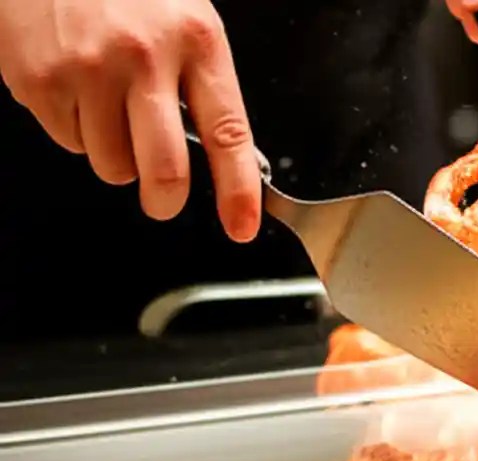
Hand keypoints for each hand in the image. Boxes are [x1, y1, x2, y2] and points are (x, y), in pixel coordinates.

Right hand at [0, 0, 260, 241]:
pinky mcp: (38, 80)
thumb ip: (203, 82)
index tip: (240, 226)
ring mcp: (86, 70)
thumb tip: (223, 155)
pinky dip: (77, 131)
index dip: (237, 190)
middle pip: (164, 169)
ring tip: (110, 108)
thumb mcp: (185, 19)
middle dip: (166, 201)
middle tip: (164, 201)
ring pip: (112, 165)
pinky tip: (77, 89)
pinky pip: (69, 143)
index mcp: (195, 40)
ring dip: (116, 156)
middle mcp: (142, 56)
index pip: (227, 132)